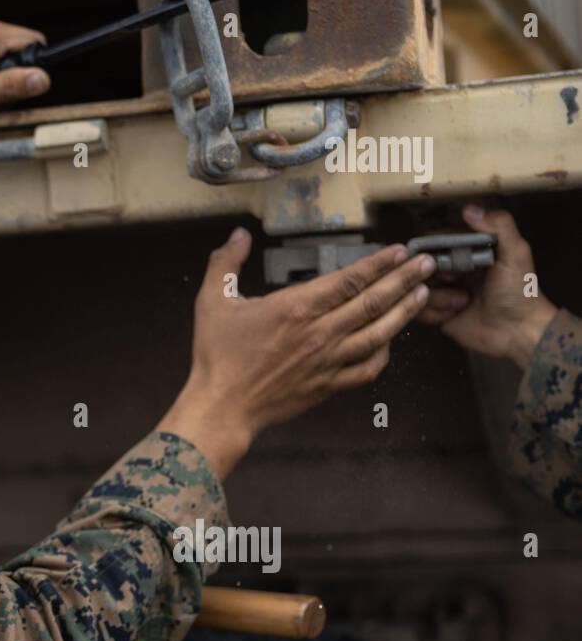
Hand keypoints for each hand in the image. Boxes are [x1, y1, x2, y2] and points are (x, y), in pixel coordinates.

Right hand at [156, 228, 435, 479]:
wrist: (222, 405)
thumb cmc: (217, 356)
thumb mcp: (213, 301)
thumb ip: (227, 264)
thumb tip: (239, 236)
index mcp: (296, 308)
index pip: (350, 280)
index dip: (379, 263)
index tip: (399, 251)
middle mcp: (319, 333)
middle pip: (374, 302)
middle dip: (405, 280)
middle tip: (427, 264)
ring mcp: (328, 360)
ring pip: (378, 333)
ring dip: (404, 312)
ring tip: (424, 294)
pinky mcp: (328, 384)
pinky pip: (367, 368)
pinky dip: (384, 353)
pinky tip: (391, 341)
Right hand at [417, 205, 556, 368]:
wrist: (518, 332)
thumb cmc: (519, 291)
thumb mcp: (515, 254)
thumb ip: (499, 226)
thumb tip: (468, 208)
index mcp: (468, 253)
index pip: (436, 241)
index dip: (431, 246)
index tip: (435, 254)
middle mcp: (452, 270)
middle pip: (420, 265)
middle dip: (430, 273)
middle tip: (451, 279)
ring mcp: (442, 292)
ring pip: (416, 288)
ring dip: (437, 296)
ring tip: (461, 302)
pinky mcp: (436, 315)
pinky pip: (417, 309)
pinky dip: (433, 312)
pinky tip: (453, 315)